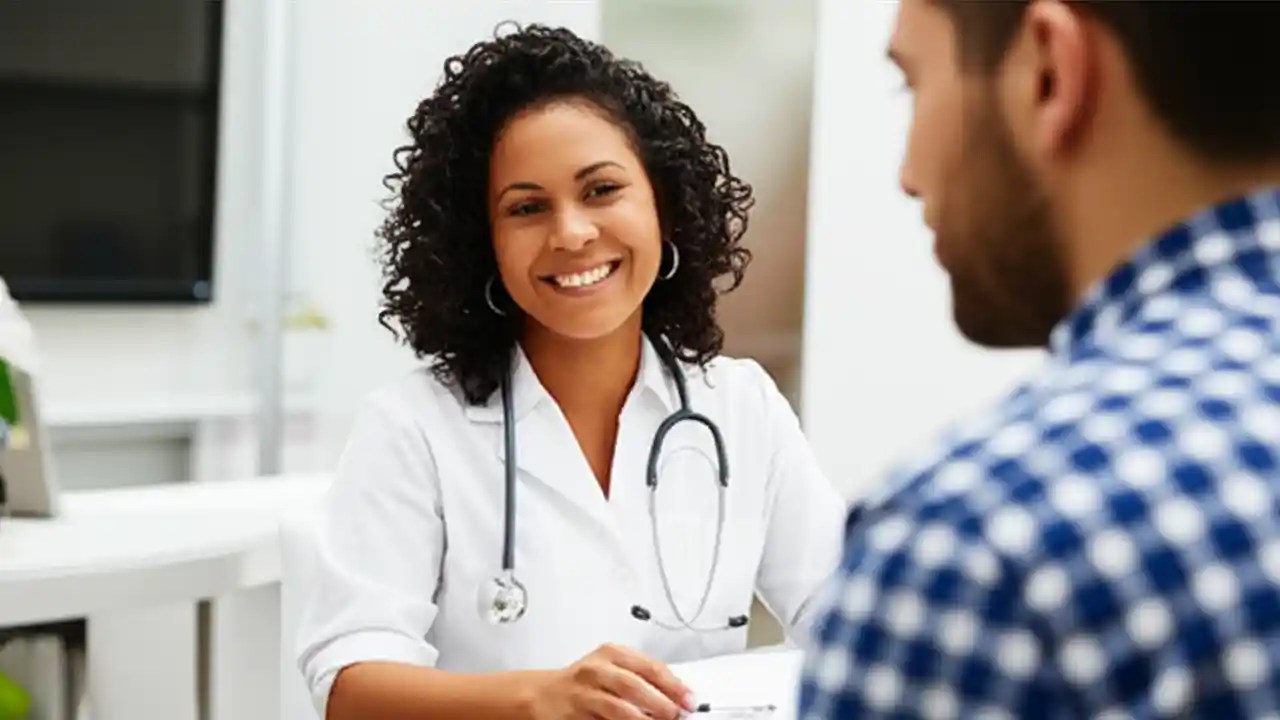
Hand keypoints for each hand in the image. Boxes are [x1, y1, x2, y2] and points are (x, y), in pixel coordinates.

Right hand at [522, 643, 695, 719]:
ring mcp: (583, 694)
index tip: (689, 700)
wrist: (542, 695)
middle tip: (675, 714)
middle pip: (632, 685)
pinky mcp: (574, 716)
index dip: (672, 685)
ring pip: (616, 708)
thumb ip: (641, 677)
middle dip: (658, 702)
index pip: (649, 666)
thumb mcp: (612, 667)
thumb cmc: (584, 681)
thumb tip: (677, 696)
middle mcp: (595, 671)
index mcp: (611, 654)